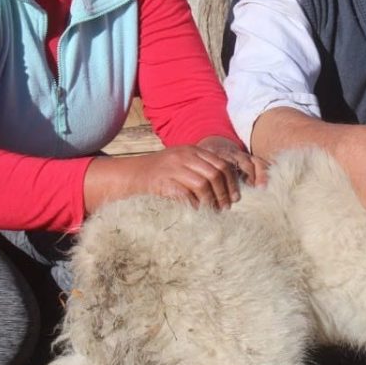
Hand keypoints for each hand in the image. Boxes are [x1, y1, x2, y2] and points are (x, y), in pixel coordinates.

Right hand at [84, 137, 263, 211]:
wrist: (130, 176)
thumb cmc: (158, 174)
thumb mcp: (180, 163)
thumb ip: (200, 168)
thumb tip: (225, 187)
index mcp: (192, 151)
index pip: (221, 164)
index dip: (231, 182)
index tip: (235, 197)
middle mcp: (184, 157)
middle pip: (216, 174)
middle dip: (225, 193)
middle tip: (227, 207)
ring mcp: (174, 168)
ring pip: (204, 184)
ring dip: (212, 201)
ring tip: (215, 212)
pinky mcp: (164, 182)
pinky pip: (186, 194)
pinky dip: (195, 205)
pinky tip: (197, 213)